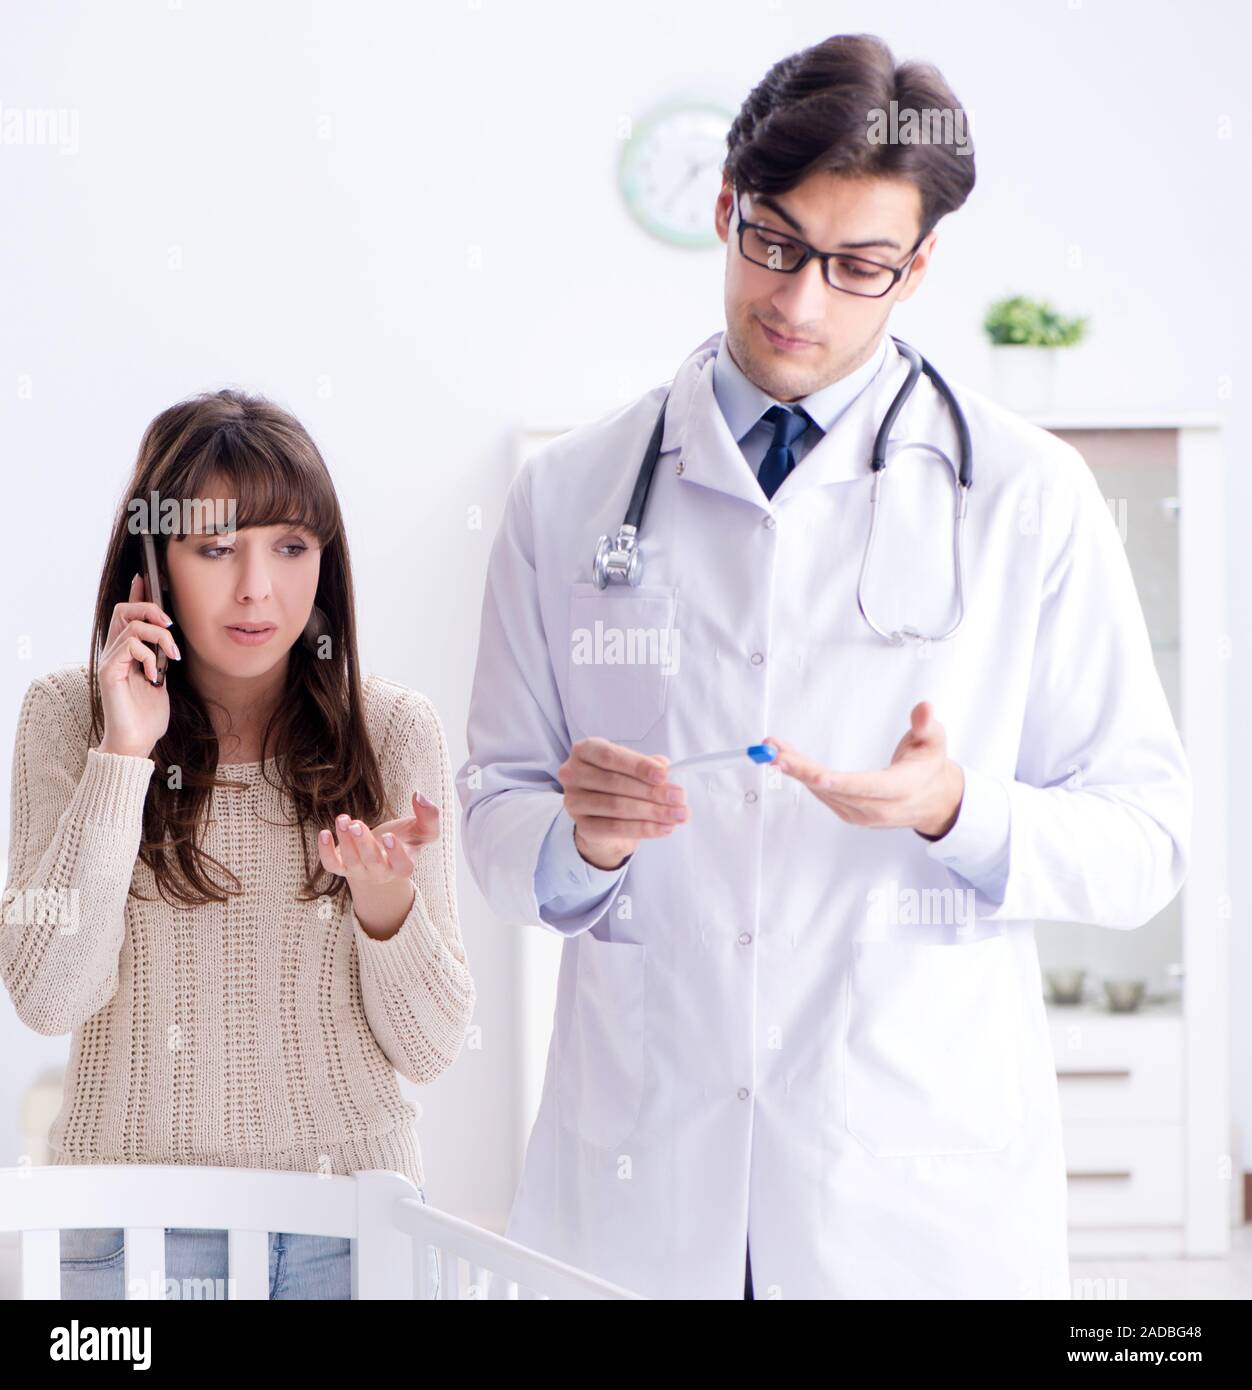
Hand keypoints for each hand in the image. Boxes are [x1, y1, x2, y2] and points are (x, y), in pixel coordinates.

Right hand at [97, 572, 179, 758]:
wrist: (137, 742)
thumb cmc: (148, 715)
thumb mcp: (161, 679)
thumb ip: (159, 657)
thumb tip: (168, 637)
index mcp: (126, 652)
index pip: (126, 614)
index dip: (136, 594)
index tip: (146, 578)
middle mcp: (114, 652)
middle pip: (123, 609)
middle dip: (150, 608)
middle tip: (170, 625)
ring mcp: (109, 661)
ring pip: (131, 625)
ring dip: (159, 636)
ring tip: (172, 657)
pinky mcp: (108, 671)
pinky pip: (129, 646)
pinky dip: (148, 655)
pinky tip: (154, 675)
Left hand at [317, 790, 440, 886]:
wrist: (383, 852)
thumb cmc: (406, 838)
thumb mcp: (422, 830)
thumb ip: (429, 815)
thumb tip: (419, 795)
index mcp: (404, 865)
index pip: (402, 866)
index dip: (395, 854)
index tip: (389, 836)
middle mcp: (381, 872)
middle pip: (373, 863)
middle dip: (363, 844)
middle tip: (356, 824)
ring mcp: (360, 872)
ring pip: (351, 862)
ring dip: (344, 841)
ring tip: (342, 819)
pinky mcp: (342, 867)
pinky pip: (331, 865)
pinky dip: (325, 851)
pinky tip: (324, 833)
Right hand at [559, 736, 688, 870]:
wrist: (603, 815)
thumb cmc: (619, 783)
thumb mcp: (633, 768)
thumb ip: (649, 767)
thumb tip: (667, 771)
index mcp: (585, 750)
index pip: (610, 756)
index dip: (638, 766)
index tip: (664, 775)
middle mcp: (573, 774)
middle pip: (615, 783)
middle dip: (652, 792)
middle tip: (680, 798)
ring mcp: (574, 801)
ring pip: (617, 807)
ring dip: (653, 812)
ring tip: (678, 815)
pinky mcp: (582, 826)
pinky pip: (615, 828)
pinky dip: (644, 829)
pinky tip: (664, 828)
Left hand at [766, 702, 964, 838]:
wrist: (932, 800)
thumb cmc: (929, 767)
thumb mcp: (934, 741)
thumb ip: (927, 725)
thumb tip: (925, 708)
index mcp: (901, 789)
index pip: (869, 787)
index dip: (841, 782)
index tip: (816, 776)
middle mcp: (879, 808)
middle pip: (836, 790)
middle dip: (803, 771)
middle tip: (775, 753)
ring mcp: (862, 815)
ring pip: (824, 793)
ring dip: (796, 771)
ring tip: (773, 750)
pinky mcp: (849, 814)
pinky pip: (822, 796)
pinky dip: (803, 778)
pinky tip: (787, 761)